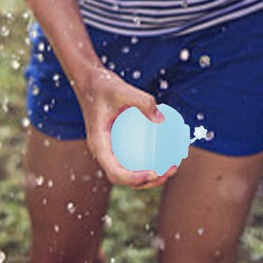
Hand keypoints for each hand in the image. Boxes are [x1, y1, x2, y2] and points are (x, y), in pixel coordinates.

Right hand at [75, 64, 178, 190]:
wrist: (90, 80)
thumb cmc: (102, 85)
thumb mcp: (121, 89)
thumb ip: (142, 101)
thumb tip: (162, 119)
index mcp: (99, 145)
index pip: (115, 172)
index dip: (133, 179)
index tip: (152, 173)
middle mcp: (104, 151)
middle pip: (125, 178)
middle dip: (148, 182)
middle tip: (170, 171)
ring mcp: (110, 148)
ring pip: (129, 170)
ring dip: (150, 176)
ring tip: (172, 168)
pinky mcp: (118, 142)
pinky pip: (132, 157)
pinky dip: (147, 160)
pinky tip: (164, 153)